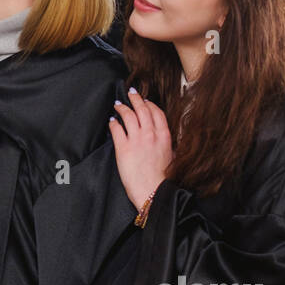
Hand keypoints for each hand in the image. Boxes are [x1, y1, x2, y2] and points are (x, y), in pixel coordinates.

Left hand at [110, 87, 172, 210]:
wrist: (154, 192)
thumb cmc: (163, 179)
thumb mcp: (172, 156)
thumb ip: (167, 144)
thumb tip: (165, 139)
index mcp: (164, 136)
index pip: (157, 113)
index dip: (150, 104)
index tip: (146, 101)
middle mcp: (150, 134)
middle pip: (142, 109)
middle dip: (136, 98)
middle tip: (131, 93)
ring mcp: (136, 140)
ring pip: (128, 115)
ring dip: (122, 107)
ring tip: (118, 105)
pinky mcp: (123, 148)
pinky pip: (116, 129)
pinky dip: (113, 123)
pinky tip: (112, 121)